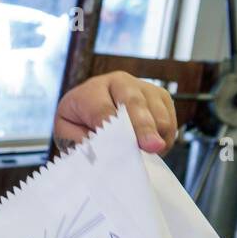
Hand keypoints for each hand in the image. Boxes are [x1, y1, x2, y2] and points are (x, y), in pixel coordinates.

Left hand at [54, 71, 176, 154]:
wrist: (91, 105)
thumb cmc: (78, 120)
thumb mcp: (66, 129)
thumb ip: (77, 138)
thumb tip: (96, 151)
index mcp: (92, 89)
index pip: (102, 109)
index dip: (111, 127)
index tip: (118, 143)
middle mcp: (120, 82)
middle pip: (135, 104)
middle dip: (143, 127)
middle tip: (151, 147)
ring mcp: (144, 87)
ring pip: (157, 111)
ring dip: (157, 134)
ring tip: (152, 155)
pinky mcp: (161, 97)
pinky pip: (170, 118)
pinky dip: (165, 137)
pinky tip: (155, 150)